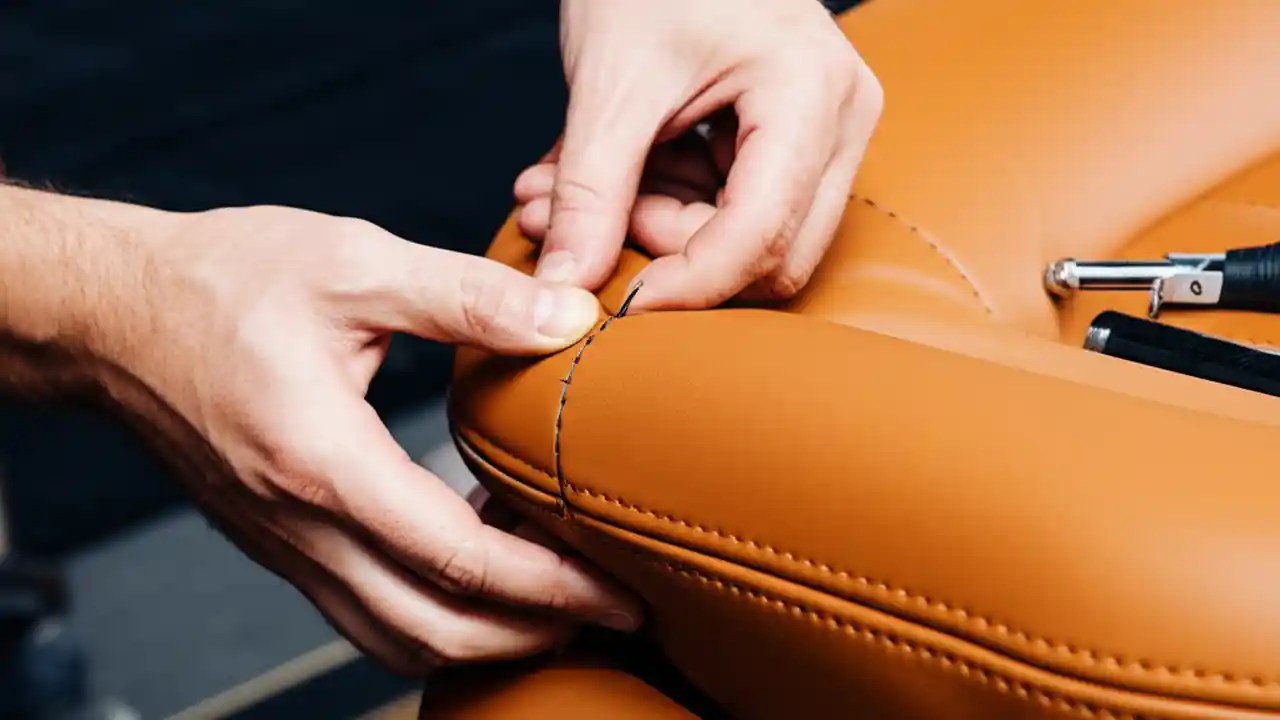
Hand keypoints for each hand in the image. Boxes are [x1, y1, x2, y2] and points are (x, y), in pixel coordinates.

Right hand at [92, 205, 640, 673]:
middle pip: (433, 631)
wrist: (115, 314)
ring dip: (484, 639)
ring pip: (396, 638)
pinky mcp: (279, 542)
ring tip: (558, 604)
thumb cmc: (224, 279)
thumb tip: (569, 318)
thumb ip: (468, 296)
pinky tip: (478, 565)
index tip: (620, 589)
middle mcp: (301, 526)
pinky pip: (365, 610)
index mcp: (323, 463)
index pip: (458, 561)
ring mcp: (285, 545)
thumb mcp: (354, 263)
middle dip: (534, 635)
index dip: (551, 586)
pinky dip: (433, 613)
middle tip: (611, 611)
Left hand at [515, 0, 881, 310]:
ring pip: (752, 243)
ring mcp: (825, 131)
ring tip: (566, 198)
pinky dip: (665, 207)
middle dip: (672, 257)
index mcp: (809, 93)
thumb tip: (566, 290)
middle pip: (772, 255)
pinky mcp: (794, 140)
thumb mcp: (610, 84)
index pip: (760, 236)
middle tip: (586, 226)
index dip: (686, 285)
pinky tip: (604, 183)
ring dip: (656, 233)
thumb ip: (588, 194)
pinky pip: (737, 212)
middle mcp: (839, 119)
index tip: (615, 305)